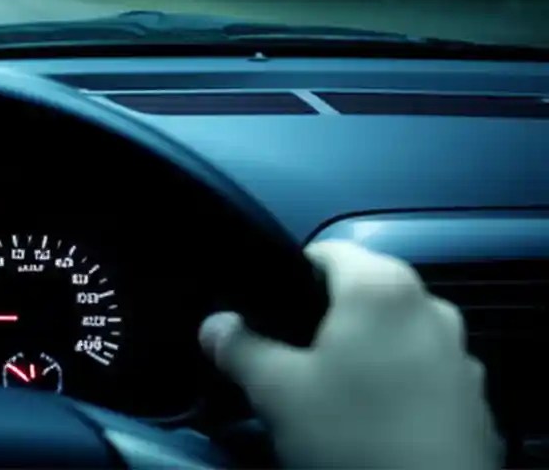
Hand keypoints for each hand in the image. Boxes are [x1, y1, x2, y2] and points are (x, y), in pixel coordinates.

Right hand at [200, 240, 502, 469]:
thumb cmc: (351, 435)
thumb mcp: (276, 392)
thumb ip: (240, 347)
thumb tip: (214, 326)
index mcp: (382, 287)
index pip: (326, 251)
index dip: (288, 277)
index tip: (267, 317)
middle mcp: (431, 306)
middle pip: (361, 294)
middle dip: (326, 321)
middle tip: (291, 362)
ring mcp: (459, 353)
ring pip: (394, 334)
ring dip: (364, 352)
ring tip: (331, 396)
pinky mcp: (472, 397)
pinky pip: (421, 372)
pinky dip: (396, 383)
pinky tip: (372, 421)